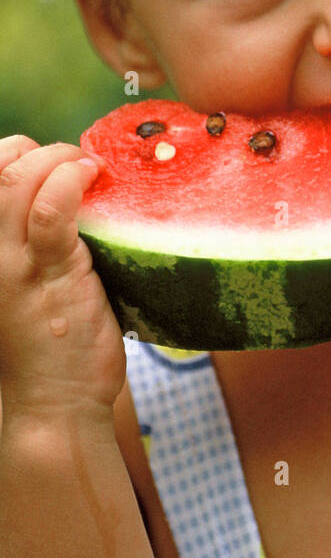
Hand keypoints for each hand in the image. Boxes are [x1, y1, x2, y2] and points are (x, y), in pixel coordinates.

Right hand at [0, 136, 125, 418]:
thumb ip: (38, 243)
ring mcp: (11, 263)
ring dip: (58, 159)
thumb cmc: (50, 346)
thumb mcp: (29, 285)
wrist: (53, 406)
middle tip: (76, 163)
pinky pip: (52, 211)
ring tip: (88, 168)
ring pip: (18, 180)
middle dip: (37, 150)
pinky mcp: (46, 275)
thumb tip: (74, 197)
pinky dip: (72, 181)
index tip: (50, 162)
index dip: (14, 155)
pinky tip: (93, 178)